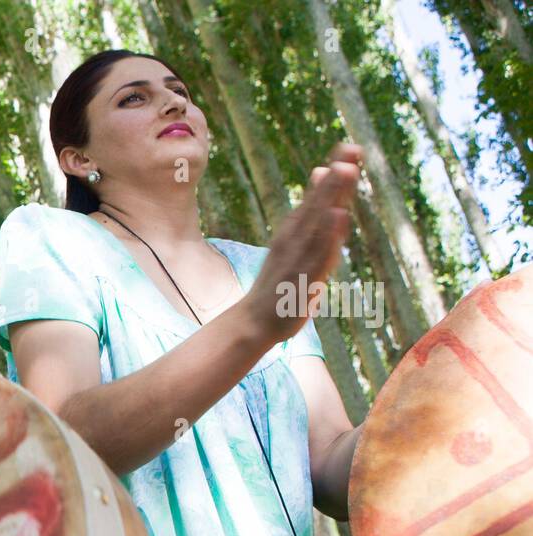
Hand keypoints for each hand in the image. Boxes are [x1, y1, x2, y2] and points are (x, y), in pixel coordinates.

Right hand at [240, 142, 362, 347]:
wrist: (253, 321)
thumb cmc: (280, 280)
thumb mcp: (294, 240)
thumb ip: (312, 208)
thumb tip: (322, 170)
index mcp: (295, 230)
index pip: (318, 197)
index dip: (335, 171)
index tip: (351, 145)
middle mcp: (295, 239)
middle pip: (319, 203)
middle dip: (336, 177)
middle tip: (351, 148)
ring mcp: (297, 258)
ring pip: (318, 223)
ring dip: (330, 197)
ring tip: (344, 171)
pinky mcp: (301, 279)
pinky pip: (317, 254)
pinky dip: (328, 235)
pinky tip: (337, 216)